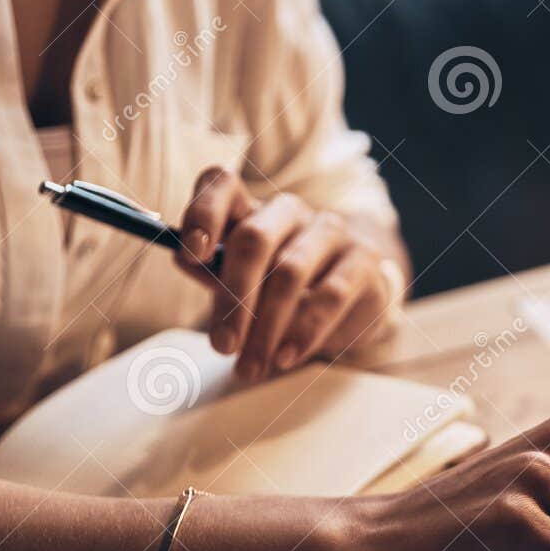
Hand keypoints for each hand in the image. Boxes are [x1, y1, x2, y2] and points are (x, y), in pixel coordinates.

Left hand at [175, 166, 404, 379]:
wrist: (355, 296)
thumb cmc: (287, 289)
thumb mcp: (244, 282)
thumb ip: (214, 272)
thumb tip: (186, 260)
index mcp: (250, 208)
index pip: (222, 185)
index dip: (202, 214)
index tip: (190, 256)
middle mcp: (289, 210)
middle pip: (254, 237)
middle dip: (233, 297)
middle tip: (222, 345)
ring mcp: (330, 230)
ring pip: (291, 271)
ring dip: (266, 326)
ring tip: (251, 365)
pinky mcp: (364, 259)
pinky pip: (332, 294)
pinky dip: (305, 331)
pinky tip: (287, 356)